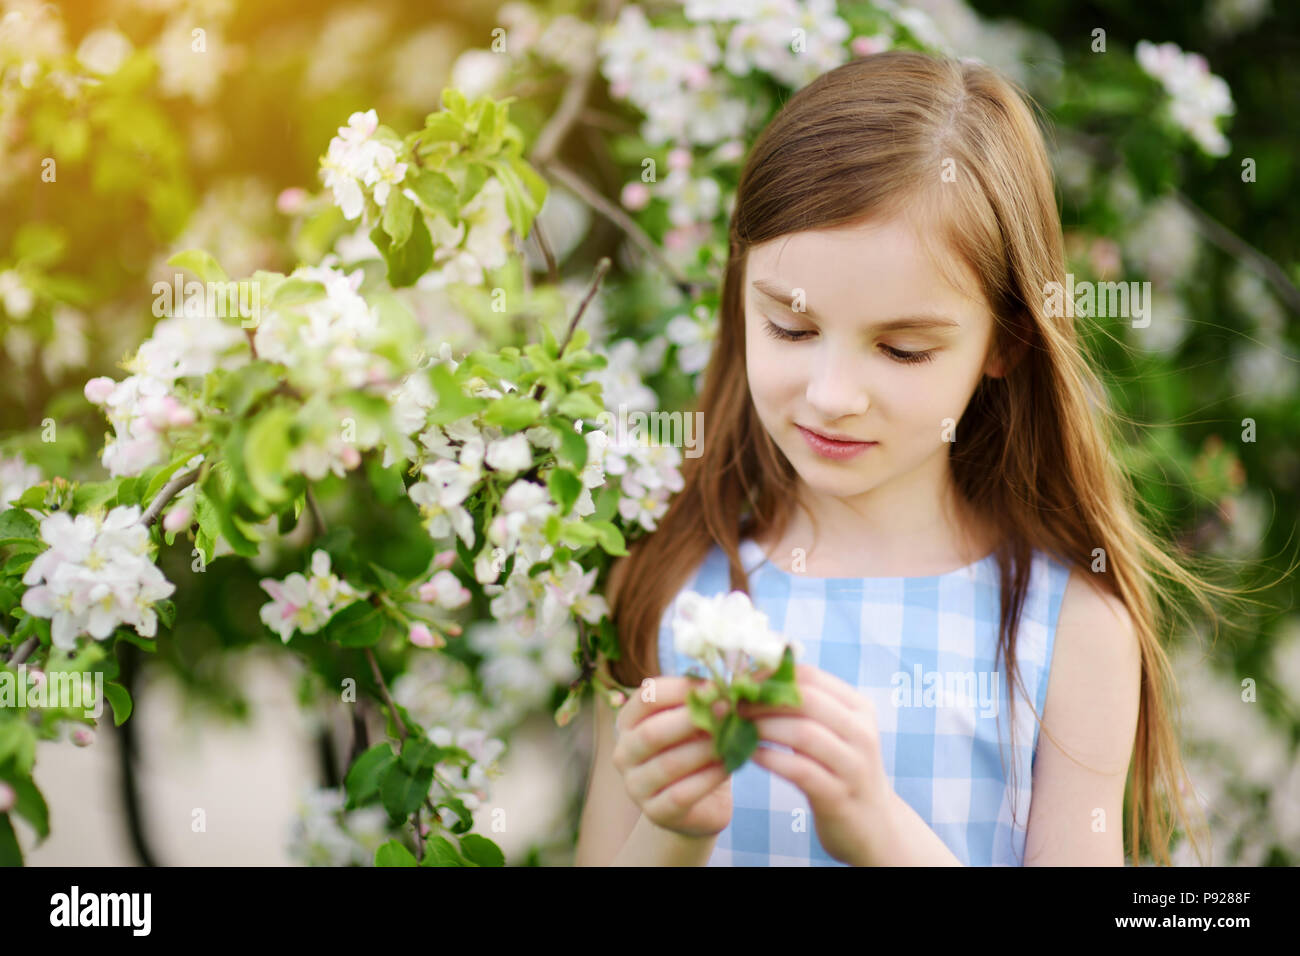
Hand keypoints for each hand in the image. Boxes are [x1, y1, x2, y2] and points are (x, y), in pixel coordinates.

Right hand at [612, 676, 732, 837]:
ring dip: (704, 749)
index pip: (645, 698)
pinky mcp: (655, 813)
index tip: (712, 685)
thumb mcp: (696, 722)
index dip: (679, 689)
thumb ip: (703, 703)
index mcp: (628, 722)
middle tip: (725, 708)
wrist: (700, 803)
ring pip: (668, 764)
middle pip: (651, 732)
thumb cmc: (696, 750)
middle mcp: (624, 753)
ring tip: (731, 738)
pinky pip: (682, 794)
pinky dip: (708, 777)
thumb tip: (729, 683)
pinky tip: (728, 765)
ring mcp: (636, 786)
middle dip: (690, 718)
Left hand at [738, 663, 894, 864]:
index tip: (742, 681)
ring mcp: (853, 766)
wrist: (874, 827)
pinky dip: (769, 758)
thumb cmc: (840, 771)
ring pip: (803, 733)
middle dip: (764, 700)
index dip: (771, 675)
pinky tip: (749, 754)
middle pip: (807, 700)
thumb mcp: (834, 733)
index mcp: (859, 708)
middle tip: (735, 704)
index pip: (811, 676)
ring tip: (737, 727)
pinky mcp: (838, 796)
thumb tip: (756, 678)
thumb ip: (806, 707)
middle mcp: (861, 733)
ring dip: (763, 727)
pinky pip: (798, 770)